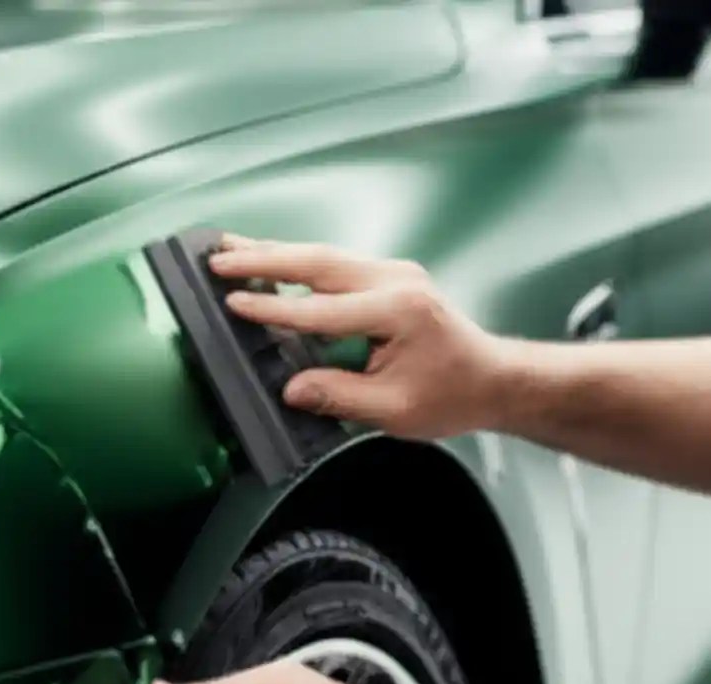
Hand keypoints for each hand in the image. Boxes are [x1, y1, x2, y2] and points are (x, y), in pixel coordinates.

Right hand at [209, 234, 512, 439]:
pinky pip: (335, 263)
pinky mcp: (389, 275)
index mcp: (395, 311)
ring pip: (323, 255)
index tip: (233, 303)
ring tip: (231, 247)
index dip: (273, 309)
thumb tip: (291, 389)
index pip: (319, 310)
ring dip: (275, 252)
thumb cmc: (452, 396)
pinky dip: (298, 261)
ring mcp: (393, 271)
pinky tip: (271, 260)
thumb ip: (339, 396)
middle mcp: (393, 279)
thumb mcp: (394, 409)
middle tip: (217, 258)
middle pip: (316, 262)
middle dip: (263, 259)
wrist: (494, 378)